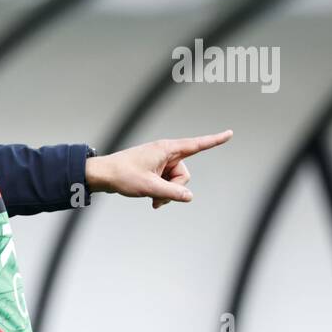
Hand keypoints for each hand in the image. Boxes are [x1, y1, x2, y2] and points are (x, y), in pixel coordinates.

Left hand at [85, 130, 232, 208]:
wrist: (102, 175)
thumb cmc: (123, 175)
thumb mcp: (149, 187)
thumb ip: (172, 193)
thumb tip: (189, 197)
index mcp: (166, 149)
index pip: (196, 145)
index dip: (215, 141)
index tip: (230, 133)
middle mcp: (165, 153)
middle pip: (184, 175)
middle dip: (175, 189)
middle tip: (156, 197)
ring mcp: (159, 162)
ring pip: (175, 182)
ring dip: (166, 193)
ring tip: (150, 198)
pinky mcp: (154, 170)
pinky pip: (166, 183)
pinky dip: (161, 192)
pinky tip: (150, 198)